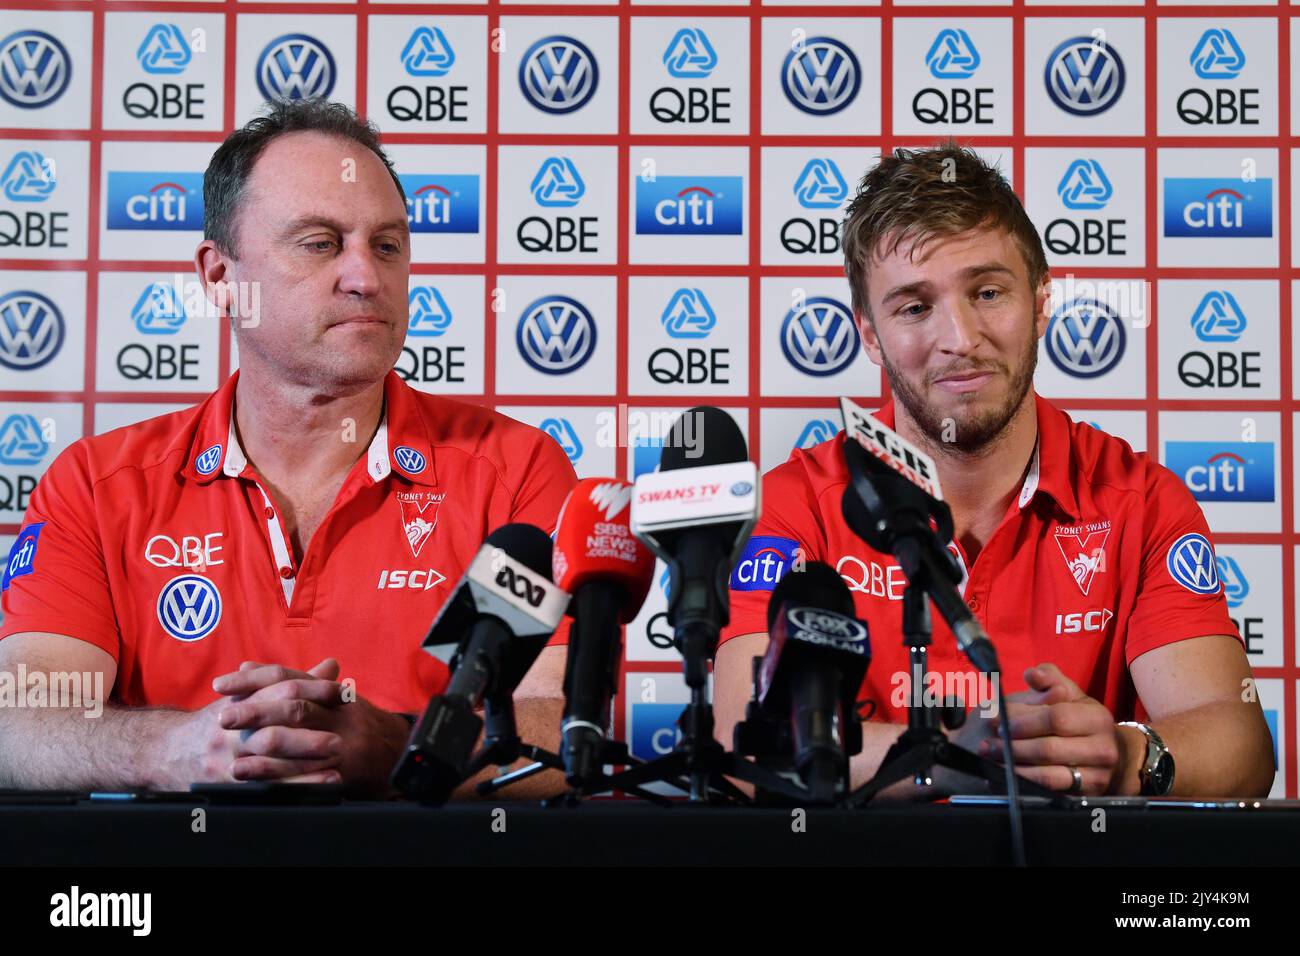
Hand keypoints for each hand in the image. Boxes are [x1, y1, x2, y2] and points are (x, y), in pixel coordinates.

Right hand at [157, 663, 339, 788]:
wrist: (166, 751)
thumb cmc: (221, 721)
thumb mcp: (248, 695)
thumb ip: (292, 683)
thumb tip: (332, 666)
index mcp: (243, 699)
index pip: (280, 687)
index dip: (313, 688)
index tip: (342, 692)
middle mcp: (235, 725)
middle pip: (274, 721)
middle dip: (309, 727)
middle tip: (341, 736)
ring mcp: (230, 755)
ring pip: (269, 757)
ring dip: (305, 761)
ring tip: (336, 762)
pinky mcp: (228, 783)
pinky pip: (265, 785)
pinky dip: (295, 786)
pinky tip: (320, 787)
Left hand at [212, 659, 410, 794]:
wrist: (397, 751)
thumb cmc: (353, 722)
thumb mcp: (327, 696)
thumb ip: (287, 682)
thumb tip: (246, 667)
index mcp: (329, 691)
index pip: (288, 677)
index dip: (254, 680)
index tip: (222, 684)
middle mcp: (336, 713)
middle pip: (292, 706)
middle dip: (254, 711)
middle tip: (222, 717)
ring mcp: (340, 741)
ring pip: (297, 738)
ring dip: (258, 746)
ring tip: (227, 750)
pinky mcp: (341, 769)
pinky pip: (303, 771)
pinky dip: (272, 773)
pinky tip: (247, 773)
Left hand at [980, 663, 1122, 795]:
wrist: (1107, 754)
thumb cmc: (1079, 719)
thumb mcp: (1069, 694)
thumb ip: (1049, 679)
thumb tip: (1033, 674)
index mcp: (1097, 719)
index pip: (1055, 718)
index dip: (1023, 720)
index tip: (998, 721)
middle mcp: (1102, 750)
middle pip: (1048, 750)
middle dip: (1012, 746)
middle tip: (986, 744)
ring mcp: (1096, 777)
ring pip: (1047, 776)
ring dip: (1013, 769)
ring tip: (991, 759)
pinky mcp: (1084, 797)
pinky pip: (1048, 794)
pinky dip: (1022, 787)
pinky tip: (1003, 779)